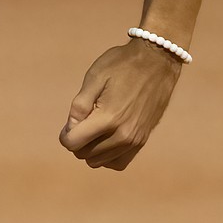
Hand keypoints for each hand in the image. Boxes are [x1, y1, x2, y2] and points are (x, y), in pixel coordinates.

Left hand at [59, 37, 181, 171]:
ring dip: (91, 148)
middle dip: (78, 140)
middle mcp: (123, 135)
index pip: (73, 143)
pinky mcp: (143, 140)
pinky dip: (108, 155)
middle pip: (84, 154)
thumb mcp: (94, 77)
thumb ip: (79, 105)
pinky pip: (119, 162)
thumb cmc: (122, 65)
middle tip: (84, 120)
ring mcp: (135, 140)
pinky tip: (106, 139)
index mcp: (108, 118)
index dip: (65, 135)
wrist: (158, 60)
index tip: (70, 123)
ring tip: (95, 127)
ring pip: (100, 161)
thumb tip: (71, 129)